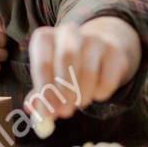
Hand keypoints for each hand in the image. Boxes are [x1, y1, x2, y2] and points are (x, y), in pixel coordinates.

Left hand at [26, 17, 140, 120]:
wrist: (96, 51)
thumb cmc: (63, 70)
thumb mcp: (47, 79)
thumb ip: (39, 96)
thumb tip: (33, 108)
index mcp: (44, 38)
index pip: (43, 64)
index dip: (45, 92)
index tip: (48, 114)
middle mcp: (68, 32)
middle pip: (67, 59)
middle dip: (65, 92)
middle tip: (65, 113)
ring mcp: (94, 38)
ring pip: (88, 72)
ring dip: (83, 95)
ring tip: (80, 102)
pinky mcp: (114, 51)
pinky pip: (107, 80)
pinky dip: (100, 94)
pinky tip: (95, 92)